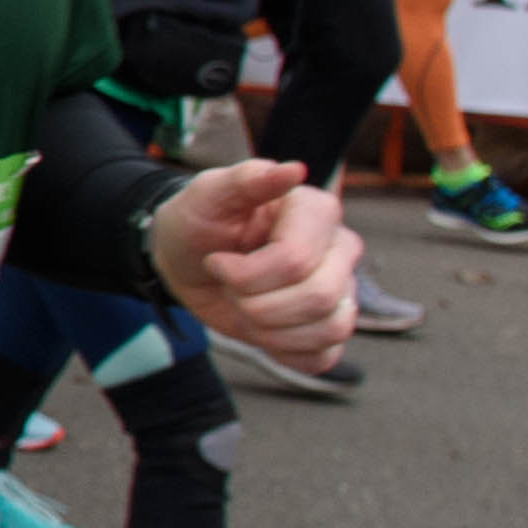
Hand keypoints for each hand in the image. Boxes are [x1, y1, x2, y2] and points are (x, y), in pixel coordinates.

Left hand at [147, 156, 358, 373]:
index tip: (215, 261)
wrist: (187, 260)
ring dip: (270, 330)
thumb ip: (246, 179)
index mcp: (317, 212)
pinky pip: (325, 356)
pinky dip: (285, 352)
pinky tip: (261, 331)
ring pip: (330, 329)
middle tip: (228, 288)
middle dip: (255, 304)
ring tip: (244, 307)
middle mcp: (340, 249)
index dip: (244, 275)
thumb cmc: (198, 221)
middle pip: (319, 297)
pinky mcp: (328, 323)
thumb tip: (294, 170)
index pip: (295, 261)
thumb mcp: (206, 195)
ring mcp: (341, 288)